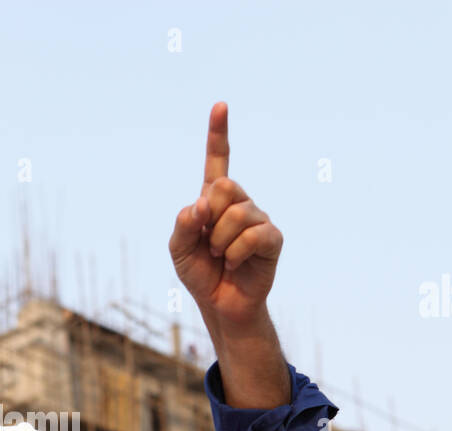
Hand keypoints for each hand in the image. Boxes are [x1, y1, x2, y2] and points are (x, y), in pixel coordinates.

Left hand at [168, 102, 282, 330]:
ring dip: (220, 241)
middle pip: (225, 186)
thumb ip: (182, 225)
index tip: (220, 106)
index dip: (218, 134)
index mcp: (214, 200)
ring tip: (223, 257)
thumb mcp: (178, 250)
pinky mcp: (272, 238)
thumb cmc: (200, 273)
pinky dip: (236, 254)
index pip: (218, 161)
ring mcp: (258, 218)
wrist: (220, 303)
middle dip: (210, 218)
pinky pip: (252, 235)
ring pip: (237, 213)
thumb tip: (201, 204)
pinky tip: (237, 264)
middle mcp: (239, 203)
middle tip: (209, 241)